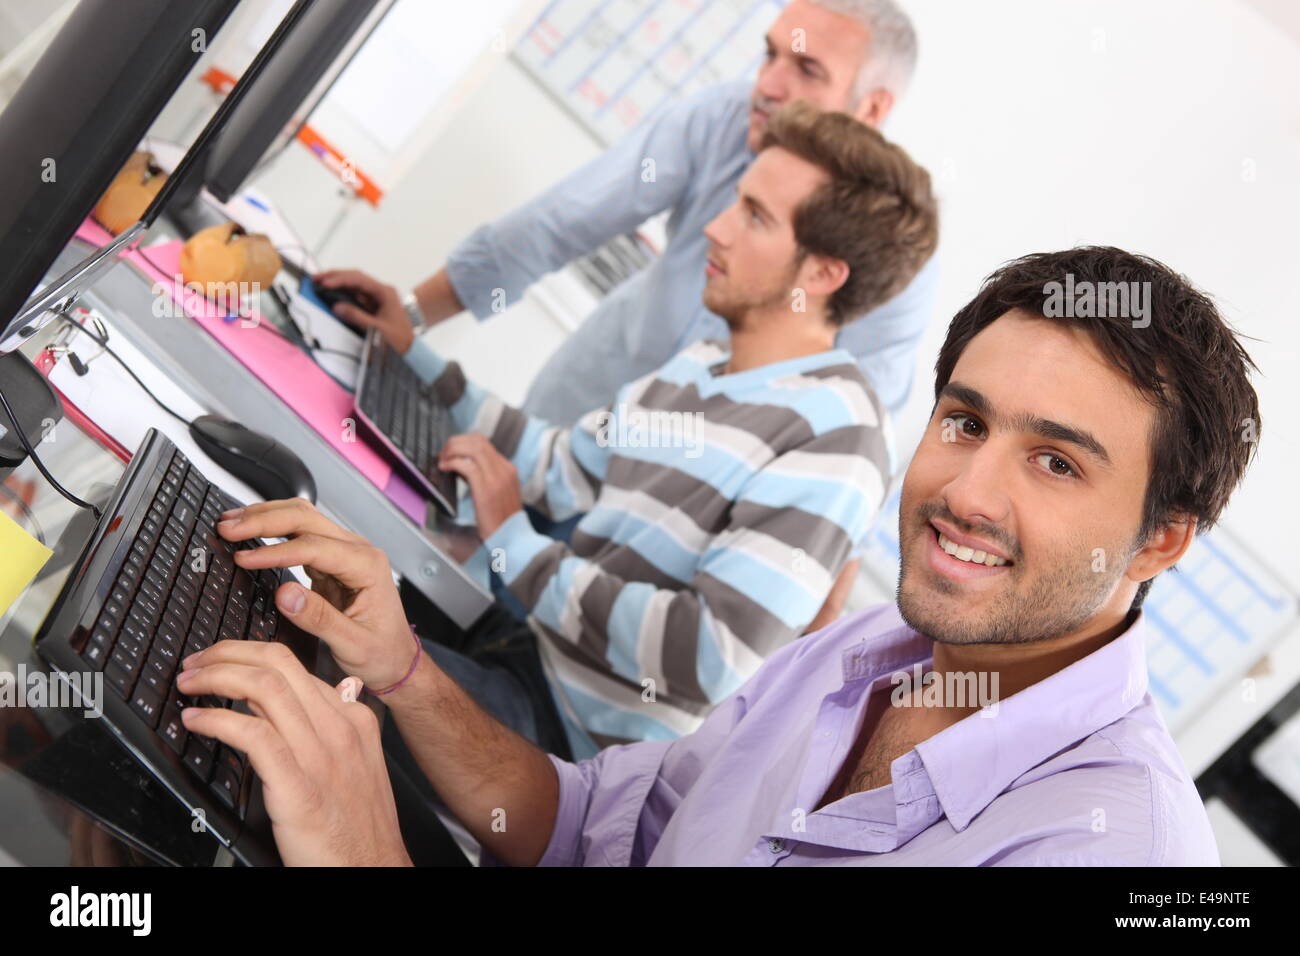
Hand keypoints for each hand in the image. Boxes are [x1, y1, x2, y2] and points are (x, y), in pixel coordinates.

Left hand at [177, 640, 410, 865]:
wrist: (372, 869)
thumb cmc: (359, 825)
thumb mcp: (354, 764)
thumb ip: (328, 729)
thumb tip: (291, 703)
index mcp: (353, 719)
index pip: (295, 665)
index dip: (248, 655)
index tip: (220, 662)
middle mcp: (340, 728)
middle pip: (278, 663)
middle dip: (227, 653)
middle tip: (196, 662)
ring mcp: (321, 756)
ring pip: (265, 688)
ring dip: (216, 678)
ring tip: (189, 685)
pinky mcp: (299, 787)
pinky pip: (254, 736)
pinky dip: (218, 721)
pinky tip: (197, 722)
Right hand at [216, 499, 415, 688]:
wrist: (397, 659)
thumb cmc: (382, 653)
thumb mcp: (352, 644)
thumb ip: (319, 619)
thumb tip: (284, 594)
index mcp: (367, 566)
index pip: (314, 546)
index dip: (274, 551)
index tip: (243, 558)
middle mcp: (358, 551)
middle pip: (306, 518)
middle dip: (264, 519)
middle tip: (228, 528)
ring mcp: (344, 553)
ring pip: (302, 518)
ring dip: (265, 517)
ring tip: (231, 523)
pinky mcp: (331, 561)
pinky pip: (299, 535)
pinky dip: (271, 530)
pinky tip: (250, 533)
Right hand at [314, 268, 413, 353]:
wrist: (412, 348)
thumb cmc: (400, 339)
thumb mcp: (377, 329)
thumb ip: (357, 317)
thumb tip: (337, 307)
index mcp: (385, 292)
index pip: (359, 280)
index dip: (340, 280)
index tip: (325, 283)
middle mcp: (380, 291)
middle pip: (355, 278)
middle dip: (335, 277)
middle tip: (316, 278)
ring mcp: (376, 298)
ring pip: (354, 285)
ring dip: (337, 283)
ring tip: (320, 283)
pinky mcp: (372, 306)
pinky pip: (355, 296)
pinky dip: (342, 293)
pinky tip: (331, 293)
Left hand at [438, 434, 522, 538]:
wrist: (512, 539)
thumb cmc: (500, 520)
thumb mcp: (496, 494)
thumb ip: (483, 477)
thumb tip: (461, 465)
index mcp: (508, 469)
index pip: (483, 443)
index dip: (462, 443)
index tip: (450, 452)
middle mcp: (504, 469)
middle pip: (477, 441)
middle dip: (455, 442)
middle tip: (442, 454)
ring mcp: (497, 478)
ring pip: (472, 448)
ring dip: (453, 450)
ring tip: (442, 460)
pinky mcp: (487, 489)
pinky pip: (467, 465)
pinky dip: (453, 462)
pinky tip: (444, 468)